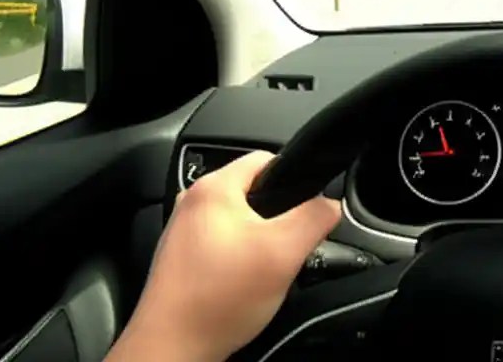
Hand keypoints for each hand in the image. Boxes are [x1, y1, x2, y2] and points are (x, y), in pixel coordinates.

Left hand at [107, 151, 340, 361]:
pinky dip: (237, 261)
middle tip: (282, 250)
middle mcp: (191, 204)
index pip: (267, 159)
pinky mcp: (181, 259)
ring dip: (257, 242)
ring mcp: (182, 232)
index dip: (295, 181)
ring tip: (260, 271)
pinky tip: (240, 285)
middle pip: (254, 193)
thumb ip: (315, 218)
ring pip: (239, 222)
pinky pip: (223, 247)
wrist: (172, 348)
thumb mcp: (284, 252)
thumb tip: (330, 206)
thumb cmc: (214, 302)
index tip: (304, 212)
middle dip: (277, 219)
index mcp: (213, 189)